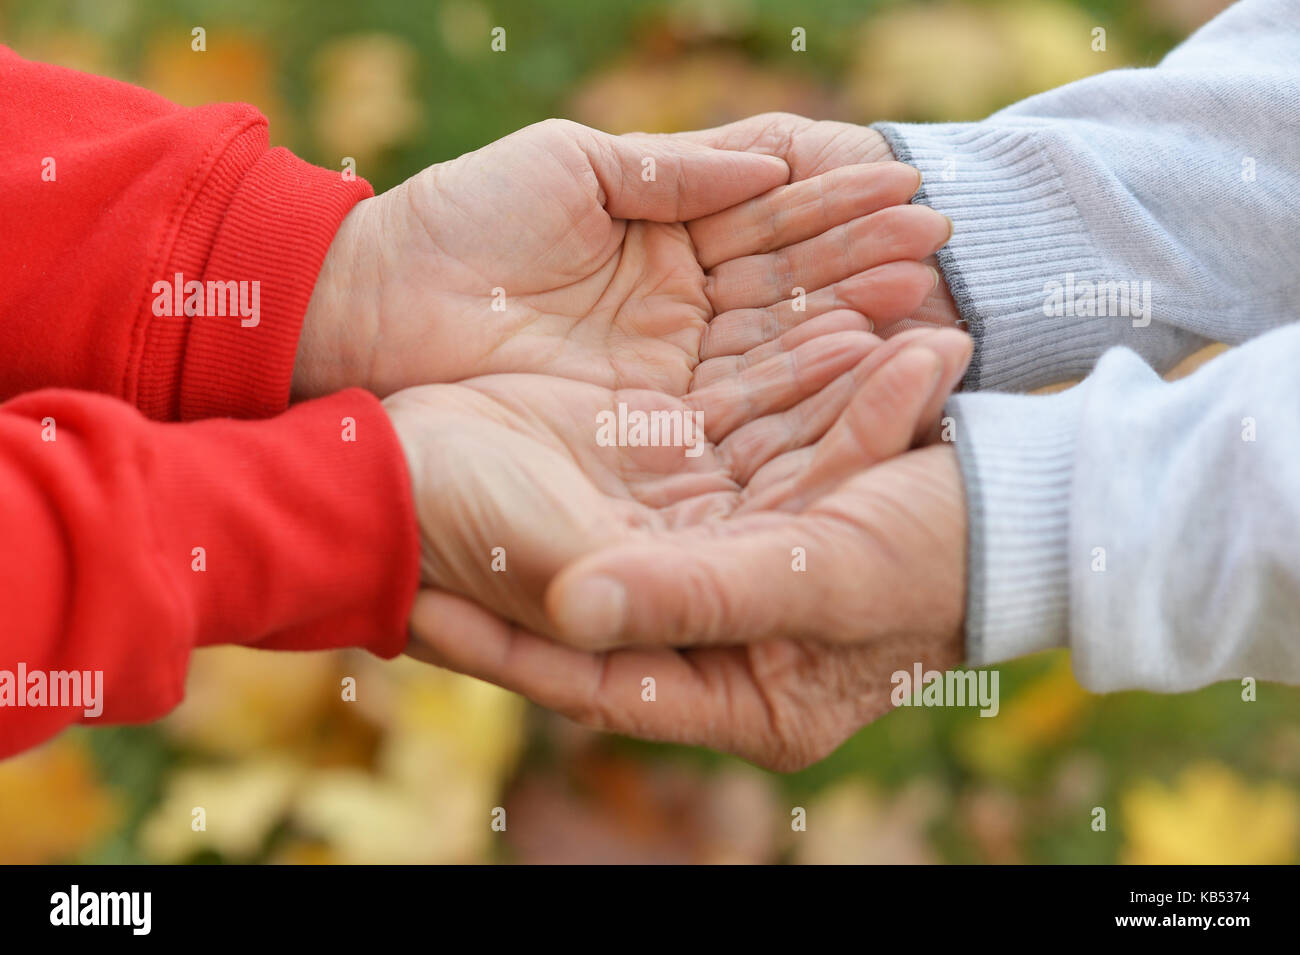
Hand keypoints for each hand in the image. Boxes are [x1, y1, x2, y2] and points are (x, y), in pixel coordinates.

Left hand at [295, 118, 950, 397]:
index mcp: (663, 236)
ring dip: (850, 328)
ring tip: (930, 310)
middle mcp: (678, 312)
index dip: (838, 209)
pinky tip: (863, 368)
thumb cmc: (461, 222)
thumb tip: (777, 160)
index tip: (912, 194)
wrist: (370, 308)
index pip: (769, 222)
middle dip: (865, 270)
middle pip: (788, 290)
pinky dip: (798, 392)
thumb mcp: (573, 167)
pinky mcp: (646, 434)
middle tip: (945, 258)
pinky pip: (735, 411)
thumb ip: (674, 170)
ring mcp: (666, 375)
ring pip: (775, 349)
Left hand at [404, 327, 971, 770]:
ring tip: (433, 516)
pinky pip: (642, 524)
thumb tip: (568, 613)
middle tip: (392, 568)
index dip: (501, 649)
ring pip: (604, 574)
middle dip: (496, 600)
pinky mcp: (731, 535)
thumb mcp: (818, 574)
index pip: (592, 681)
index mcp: (741, 701)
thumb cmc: (938, 555)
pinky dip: (586, 502)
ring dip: (527, 549)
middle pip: (584, 634)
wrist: (1022, 501)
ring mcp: (721, 593)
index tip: (412, 612)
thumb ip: (696, 596)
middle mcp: (721, 657)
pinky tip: (517, 475)